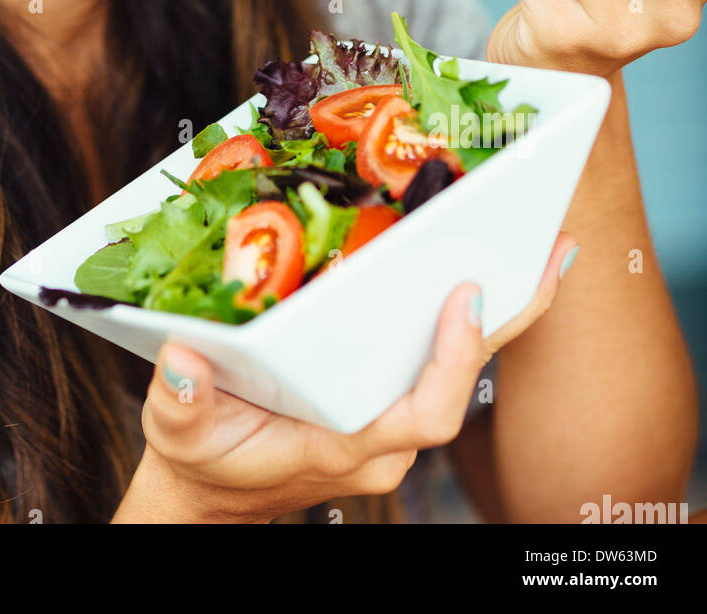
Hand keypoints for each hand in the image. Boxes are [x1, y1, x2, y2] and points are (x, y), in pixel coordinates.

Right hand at [114, 232, 576, 522]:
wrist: (209, 488)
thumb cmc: (199, 460)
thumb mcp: (179, 434)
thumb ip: (181, 404)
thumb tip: (183, 360)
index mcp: (346, 444)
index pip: (427, 413)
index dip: (455, 360)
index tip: (466, 297)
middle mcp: (383, 433)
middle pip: (464, 377)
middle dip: (513, 316)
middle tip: (551, 250)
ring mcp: (387, 414)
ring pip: (459, 361)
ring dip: (503, 307)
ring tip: (539, 242)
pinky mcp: (382, 392)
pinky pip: (438, 352)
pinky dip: (466, 312)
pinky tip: (481, 259)